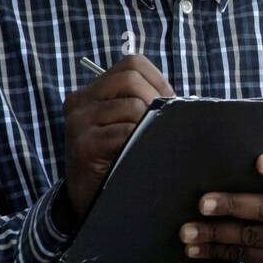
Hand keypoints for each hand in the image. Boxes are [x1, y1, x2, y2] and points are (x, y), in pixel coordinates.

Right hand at [58, 54, 174, 230]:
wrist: (90, 198)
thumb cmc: (117, 157)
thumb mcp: (125, 123)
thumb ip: (144, 102)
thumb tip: (182, 99)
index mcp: (90, 92)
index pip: (131, 64)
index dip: (158, 79)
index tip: (170, 102)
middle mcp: (79, 101)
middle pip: (130, 78)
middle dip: (156, 98)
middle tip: (163, 123)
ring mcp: (79, 122)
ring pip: (132, 106)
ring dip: (149, 124)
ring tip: (147, 140)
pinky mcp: (84, 145)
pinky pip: (127, 132)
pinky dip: (141, 141)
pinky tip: (138, 153)